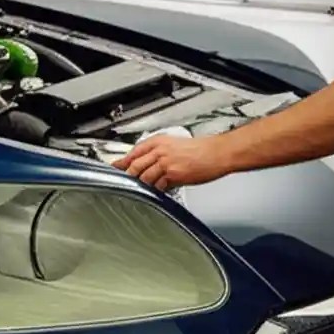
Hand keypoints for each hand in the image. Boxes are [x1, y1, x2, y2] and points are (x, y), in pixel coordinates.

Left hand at [111, 134, 234, 189]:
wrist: (218, 153)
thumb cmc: (201, 149)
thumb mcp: (175, 145)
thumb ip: (159, 153)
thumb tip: (147, 162)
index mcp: (159, 141)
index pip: (134, 152)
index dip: (122, 161)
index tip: (116, 167)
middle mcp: (159, 151)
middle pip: (134, 165)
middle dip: (128, 176)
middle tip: (125, 182)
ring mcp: (165, 163)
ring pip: (144, 177)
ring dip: (142, 185)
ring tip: (141, 190)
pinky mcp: (173, 175)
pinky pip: (158, 186)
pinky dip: (156, 190)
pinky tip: (157, 192)